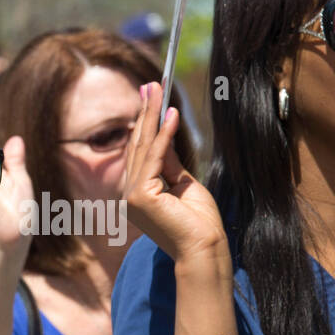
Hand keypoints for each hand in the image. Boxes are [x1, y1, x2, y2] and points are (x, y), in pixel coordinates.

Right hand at [123, 82, 226, 264]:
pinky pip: (155, 158)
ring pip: (143, 148)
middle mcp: (130, 195)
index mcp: (138, 194)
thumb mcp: (184, 183)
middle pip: (138, 146)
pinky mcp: (141, 197)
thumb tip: (164, 133)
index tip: (151, 98)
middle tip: (151, 85)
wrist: (205, 249)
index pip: (141, 152)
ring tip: (158, 90)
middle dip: (145, 113)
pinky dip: (164, 135)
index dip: (145, 124)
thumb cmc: (199, 223)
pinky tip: (170, 115)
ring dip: (152, 116)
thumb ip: (170, 162)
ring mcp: (132, 197)